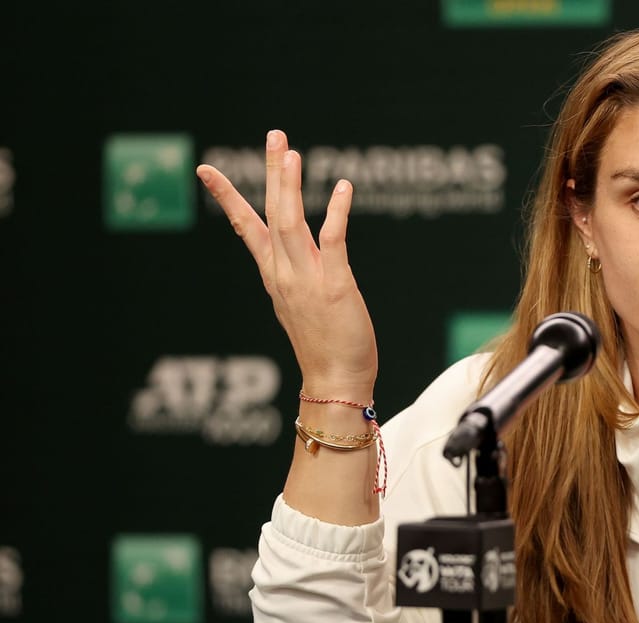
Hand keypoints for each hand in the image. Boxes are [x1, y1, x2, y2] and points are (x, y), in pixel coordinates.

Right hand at [196, 130, 377, 400]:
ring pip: (291, 223)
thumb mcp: (303, 306)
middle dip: (272, 172)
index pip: (247, 228)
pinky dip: (336, 212)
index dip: (228, 197)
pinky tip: (343, 187)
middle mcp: (285, 274)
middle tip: (275, 135)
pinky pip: (333, 242)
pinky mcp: (334, 286)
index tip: (206, 169)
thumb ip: (298, 277)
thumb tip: (298, 259)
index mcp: (275, 276)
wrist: (335, 383)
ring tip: (291, 151)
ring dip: (290, 185)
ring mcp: (307, 280)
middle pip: (271, 214)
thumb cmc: (325, 348)